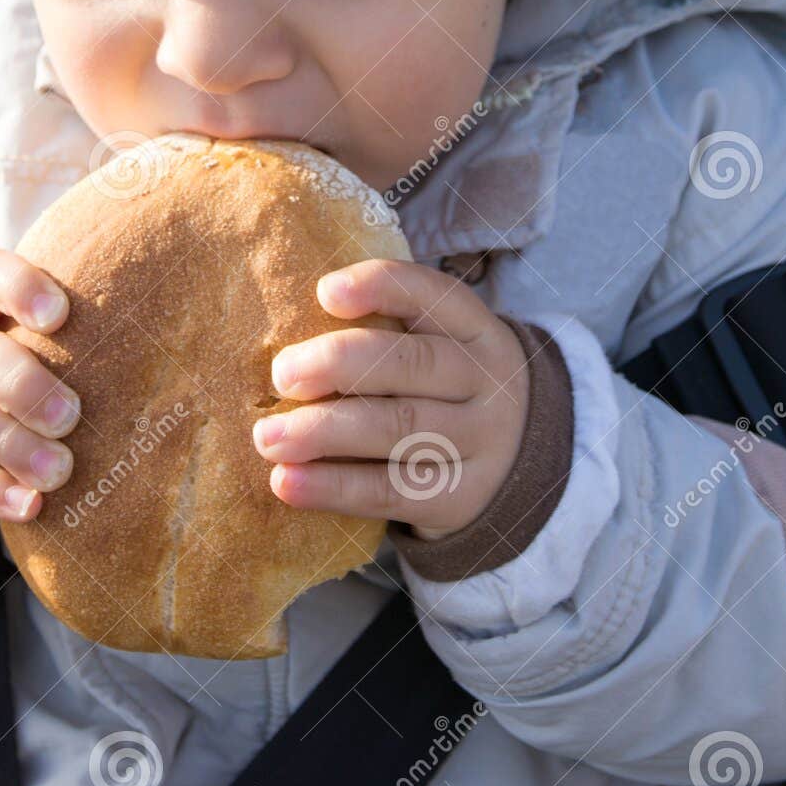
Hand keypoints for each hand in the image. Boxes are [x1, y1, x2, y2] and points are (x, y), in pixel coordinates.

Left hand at [252, 260, 529, 538]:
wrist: (517, 462)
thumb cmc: (442, 387)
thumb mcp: (436, 345)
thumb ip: (381, 330)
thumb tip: (284, 327)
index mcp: (473, 327)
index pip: (430, 295)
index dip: (379, 287)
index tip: (324, 292)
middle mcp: (485, 380)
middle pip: (412, 364)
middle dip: (339, 364)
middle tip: (281, 374)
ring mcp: (479, 442)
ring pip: (398, 429)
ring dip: (324, 432)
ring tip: (268, 437)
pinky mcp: (459, 498)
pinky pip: (390, 492)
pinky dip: (334, 487)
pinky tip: (287, 482)